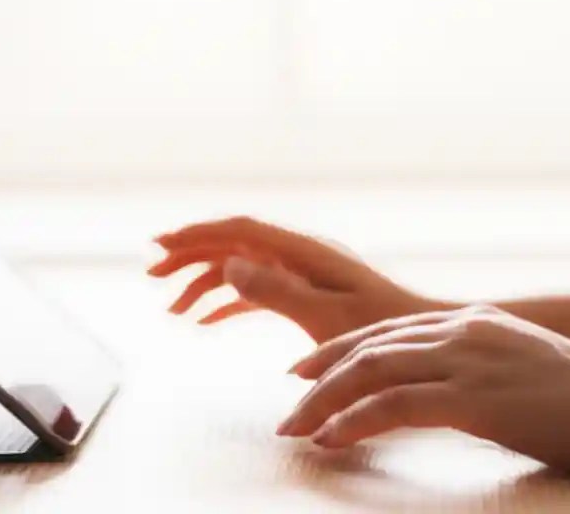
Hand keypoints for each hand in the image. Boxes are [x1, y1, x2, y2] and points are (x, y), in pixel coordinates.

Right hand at [148, 216, 438, 342]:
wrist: (419, 341)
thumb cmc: (379, 329)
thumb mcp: (325, 314)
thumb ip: (276, 290)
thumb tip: (229, 263)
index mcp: (303, 250)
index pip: (239, 228)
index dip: (196, 232)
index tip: (158, 243)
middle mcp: (298, 253)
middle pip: (232, 242)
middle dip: (189, 254)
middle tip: (150, 272)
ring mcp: (300, 272)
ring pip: (238, 266)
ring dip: (202, 281)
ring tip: (171, 308)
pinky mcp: (304, 293)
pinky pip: (255, 290)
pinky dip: (226, 302)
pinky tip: (203, 321)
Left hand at [279, 306, 569, 476]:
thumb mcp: (520, 371)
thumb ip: (476, 372)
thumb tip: (444, 396)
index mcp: (471, 322)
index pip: (384, 332)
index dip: (336, 353)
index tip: (301, 375)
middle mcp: (462, 330)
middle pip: (366, 347)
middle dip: (318, 379)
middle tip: (286, 413)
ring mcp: (469, 360)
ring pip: (370, 371)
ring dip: (324, 402)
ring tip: (295, 431)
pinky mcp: (478, 398)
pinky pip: (396, 405)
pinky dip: (356, 420)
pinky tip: (332, 440)